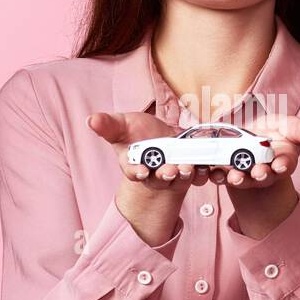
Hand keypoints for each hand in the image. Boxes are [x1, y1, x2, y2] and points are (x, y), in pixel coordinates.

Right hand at [86, 111, 215, 244]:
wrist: (158, 136)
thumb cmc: (135, 132)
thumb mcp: (121, 126)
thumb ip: (108, 126)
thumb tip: (90, 120)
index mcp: (134, 165)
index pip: (134, 172)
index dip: (137, 172)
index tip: (142, 171)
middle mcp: (154, 174)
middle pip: (160, 179)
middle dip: (166, 175)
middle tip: (171, 171)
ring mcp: (174, 173)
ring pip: (181, 178)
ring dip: (186, 174)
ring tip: (190, 167)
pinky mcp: (192, 170)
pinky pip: (200, 174)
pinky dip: (206, 171)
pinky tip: (210, 166)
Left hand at [216, 114, 299, 239]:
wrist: (244, 139)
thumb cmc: (269, 134)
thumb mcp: (285, 126)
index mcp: (282, 160)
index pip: (285, 165)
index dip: (283, 165)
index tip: (280, 165)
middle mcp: (264, 171)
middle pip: (264, 175)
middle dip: (261, 174)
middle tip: (259, 173)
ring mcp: (245, 174)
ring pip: (243, 179)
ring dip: (239, 178)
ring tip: (234, 176)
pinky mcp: (226, 174)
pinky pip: (221, 177)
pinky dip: (217, 175)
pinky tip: (213, 172)